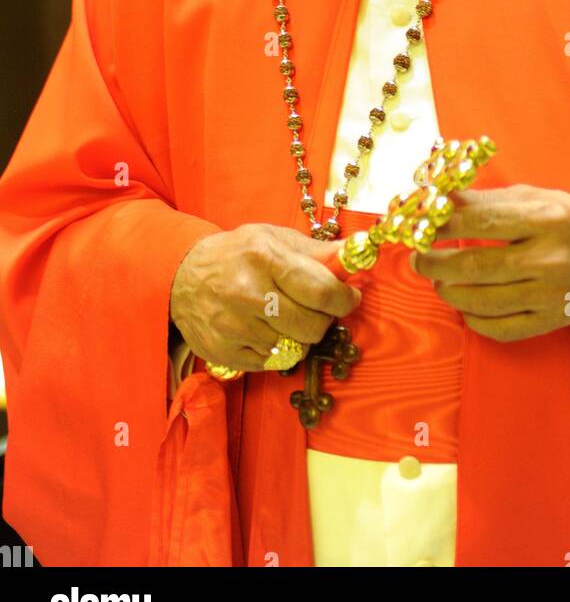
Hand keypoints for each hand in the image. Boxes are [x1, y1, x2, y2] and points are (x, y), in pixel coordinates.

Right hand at [169, 223, 360, 370]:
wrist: (181, 277)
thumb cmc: (238, 254)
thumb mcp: (275, 239)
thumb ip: (318, 251)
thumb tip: (356, 254)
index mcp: (265, 258)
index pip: (322, 291)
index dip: (345, 299)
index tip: (349, 297)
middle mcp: (248, 294)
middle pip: (313, 326)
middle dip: (324, 318)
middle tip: (317, 307)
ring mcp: (235, 328)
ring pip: (296, 348)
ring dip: (302, 336)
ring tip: (289, 317)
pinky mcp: (226, 354)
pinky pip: (274, 362)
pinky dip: (279, 350)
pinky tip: (268, 330)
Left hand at [410, 186, 569, 342]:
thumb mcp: (536, 197)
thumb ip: (489, 200)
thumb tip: (441, 200)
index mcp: (544, 218)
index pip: (479, 221)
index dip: (441, 225)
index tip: (421, 226)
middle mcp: (547, 258)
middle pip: (474, 267)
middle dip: (434, 263)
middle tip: (419, 258)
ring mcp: (549, 294)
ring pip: (482, 301)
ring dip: (449, 291)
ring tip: (438, 280)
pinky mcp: (551, 321)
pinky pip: (500, 329)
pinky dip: (474, 319)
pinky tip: (465, 305)